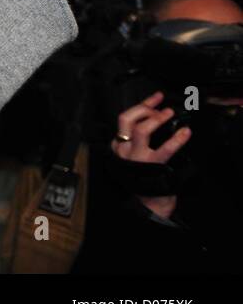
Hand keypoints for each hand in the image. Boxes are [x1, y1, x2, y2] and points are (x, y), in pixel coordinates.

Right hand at [111, 91, 189, 220]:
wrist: (146, 205)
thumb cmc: (143, 179)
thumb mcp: (132, 156)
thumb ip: (136, 140)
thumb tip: (156, 119)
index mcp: (117, 145)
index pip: (124, 119)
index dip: (141, 105)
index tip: (154, 98)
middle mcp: (123, 149)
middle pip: (127, 119)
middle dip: (144, 108)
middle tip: (160, 106)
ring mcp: (136, 157)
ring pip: (141, 130)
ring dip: (156, 118)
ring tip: (169, 113)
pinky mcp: (152, 166)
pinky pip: (164, 148)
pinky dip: (177, 138)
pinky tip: (185, 132)